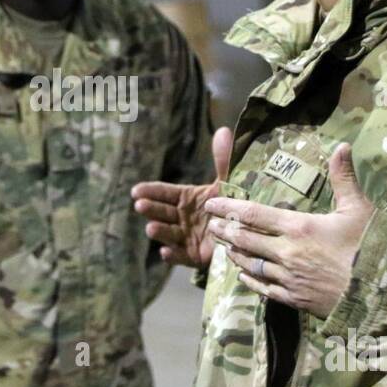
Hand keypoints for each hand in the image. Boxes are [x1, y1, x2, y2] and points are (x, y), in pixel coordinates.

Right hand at [131, 127, 232, 269]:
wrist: (250, 232)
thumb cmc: (234, 204)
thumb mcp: (230, 182)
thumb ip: (223, 160)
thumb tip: (223, 130)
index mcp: (187, 199)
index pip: (164, 193)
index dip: (151, 191)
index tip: (136, 190)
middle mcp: (183, 218)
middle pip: (163, 212)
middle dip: (151, 209)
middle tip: (140, 205)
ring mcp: (187, 238)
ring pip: (169, 234)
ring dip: (159, 231)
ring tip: (151, 228)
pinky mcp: (195, 256)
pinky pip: (182, 256)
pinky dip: (173, 255)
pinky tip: (165, 252)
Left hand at [204, 143, 373, 317]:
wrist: (382, 292)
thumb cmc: (371, 247)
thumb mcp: (358, 209)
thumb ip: (343, 178)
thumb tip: (343, 146)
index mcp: (298, 227)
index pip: (252, 214)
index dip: (228, 208)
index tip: (211, 204)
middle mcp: (286, 252)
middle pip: (244, 240)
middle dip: (225, 231)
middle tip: (211, 225)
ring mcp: (288, 278)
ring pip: (250, 264)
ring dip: (234, 254)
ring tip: (224, 247)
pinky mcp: (295, 299)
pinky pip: (263, 289)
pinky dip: (250, 280)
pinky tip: (243, 276)